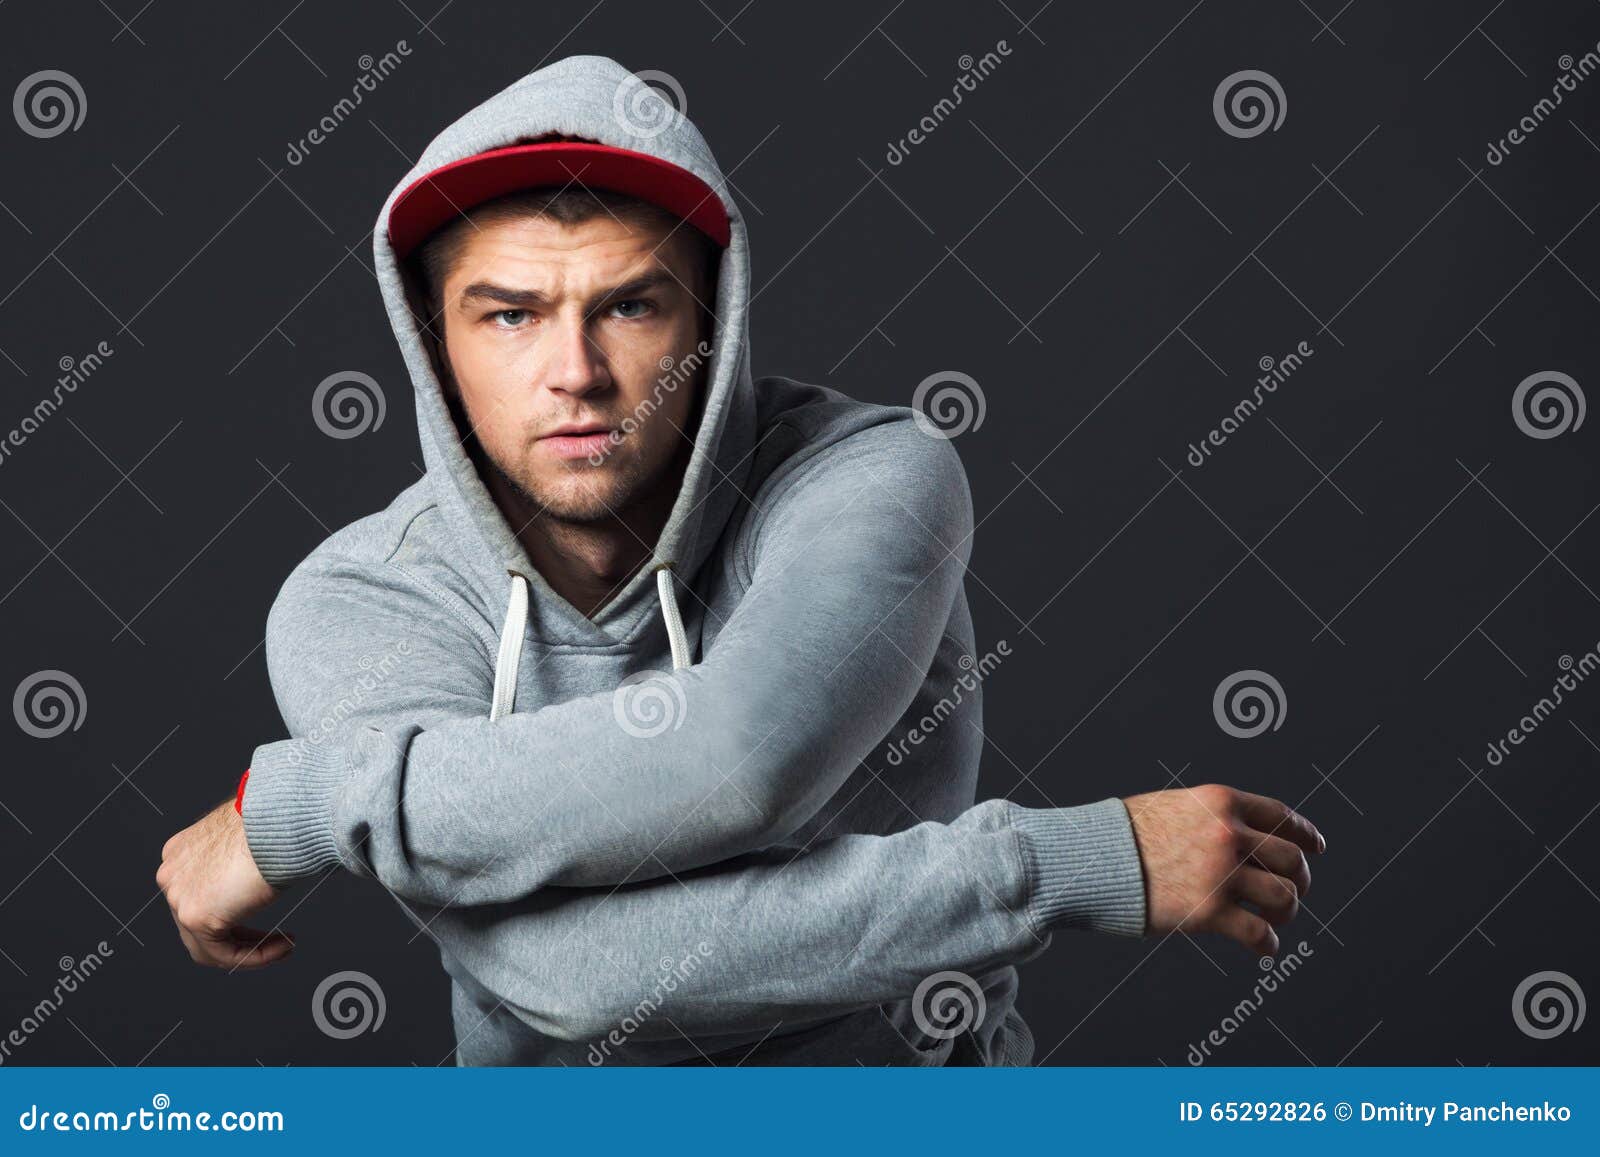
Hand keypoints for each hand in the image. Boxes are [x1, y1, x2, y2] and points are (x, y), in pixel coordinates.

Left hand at [156, 797, 293, 968]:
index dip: (234, 914)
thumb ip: (240, 862)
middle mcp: (171, 874)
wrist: (277, 817)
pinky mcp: (195, 916)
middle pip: (197, 925)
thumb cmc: (275, 820)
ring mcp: (178, 896)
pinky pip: (224, 953)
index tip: (264, 917)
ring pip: (208, 946)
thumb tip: (257, 879)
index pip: (198, 897)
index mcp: (181, 852)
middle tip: (274, 939)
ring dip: (250, 950)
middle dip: (240, 937)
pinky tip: (282, 946)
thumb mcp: (249, 841)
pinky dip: (255, 957)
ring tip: (283, 946)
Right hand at [1122, 784, 1324, 956]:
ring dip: (1284, 912)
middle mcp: (1228, 834)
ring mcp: (1221, 873)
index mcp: (1221, 802)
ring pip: (1283, 897)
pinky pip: (1259, 933)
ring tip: (1273, 921)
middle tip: (1291, 894)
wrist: (1091, 858)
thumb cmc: (1123, 836)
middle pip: (1290, 860)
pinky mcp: (1210, 911)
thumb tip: (1244, 843)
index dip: (1304, 834)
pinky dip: (1267, 944)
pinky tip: (1263, 948)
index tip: (1315, 849)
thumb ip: (1211, 819)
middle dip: (1298, 880)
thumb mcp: (1173, 808)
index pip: (1281, 816)